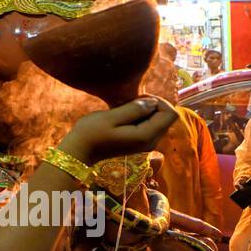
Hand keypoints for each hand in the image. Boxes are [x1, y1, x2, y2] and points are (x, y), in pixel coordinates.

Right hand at [58, 96, 177, 163]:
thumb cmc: (91, 133)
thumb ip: (134, 109)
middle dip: (151, 104)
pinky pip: (148, 124)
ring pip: (157, 120)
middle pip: (166, 117)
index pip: (171, 114)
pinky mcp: (138, 142)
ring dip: (144, 110)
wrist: (79, 151)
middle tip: (127, 102)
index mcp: (145, 136)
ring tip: (122, 108)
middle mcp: (150, 142)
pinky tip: (121, 115)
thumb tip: (153, 102)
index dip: (159, 101)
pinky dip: (139, 116)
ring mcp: (145, 143)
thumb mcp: (110, 117)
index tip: (137, 99)